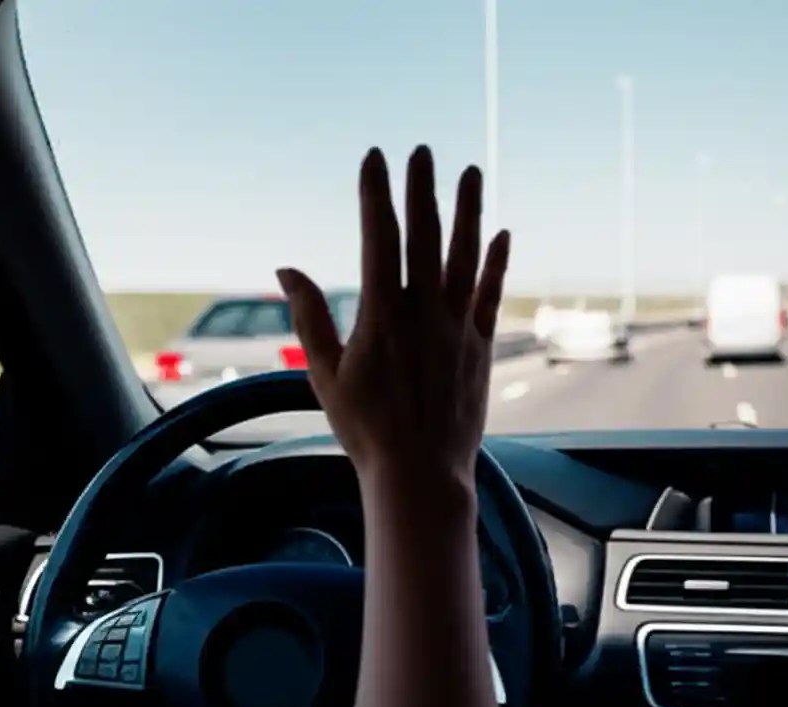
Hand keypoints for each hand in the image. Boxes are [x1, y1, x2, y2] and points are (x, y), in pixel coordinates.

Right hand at [277, 146, 509, 509]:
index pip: (378, 237)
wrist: (420, 475)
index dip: (376, 193)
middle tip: (422, 150)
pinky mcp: (479, 346)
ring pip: (464, 255)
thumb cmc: (364, 429)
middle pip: (423, 235)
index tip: (374, 158)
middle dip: (421, 188)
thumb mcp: (323, 374)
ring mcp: (456, 327)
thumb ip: (308, 317)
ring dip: (467, 210)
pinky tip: (500, 231)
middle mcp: (423, 313)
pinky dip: (496, 261)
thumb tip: (287, 268)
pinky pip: (489, 293)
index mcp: (381, 316)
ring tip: (470, 171)